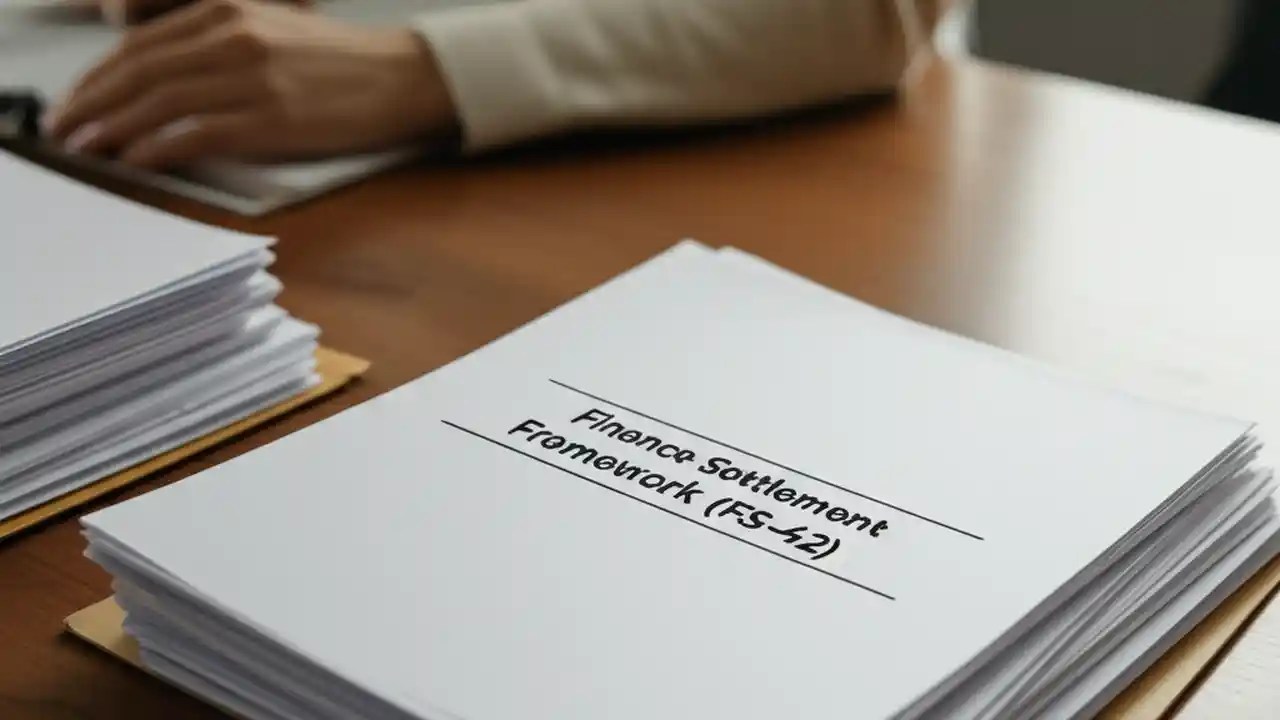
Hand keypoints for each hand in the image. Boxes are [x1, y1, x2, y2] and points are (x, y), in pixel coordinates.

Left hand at [45, 0, 456, 168]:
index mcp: (227, 13)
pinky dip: (158, 148)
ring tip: (88, 150)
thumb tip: (158, 88)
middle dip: (93, 105)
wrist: (402, 78)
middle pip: (140, 73)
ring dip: (114, 130)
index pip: (140, 46)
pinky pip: (197, 134)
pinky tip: (137, 160)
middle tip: (65, 132)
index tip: (74, 105)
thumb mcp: (268, 34)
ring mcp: (252, 79)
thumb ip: (213, 49)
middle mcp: (233, 38)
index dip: (97, 79)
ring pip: (160, 104)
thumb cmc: (337, 64)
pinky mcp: (272, 120)